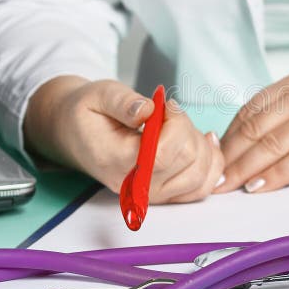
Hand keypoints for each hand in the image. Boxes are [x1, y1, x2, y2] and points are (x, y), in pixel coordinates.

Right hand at [24, 77, 224, 202]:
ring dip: (200, 144)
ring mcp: (152, 193)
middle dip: (187, 129)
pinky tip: (204, 141)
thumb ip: (122, 102)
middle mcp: (136, 185)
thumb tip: (147, 110)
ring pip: (201, 175)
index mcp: (116, 161)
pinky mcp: (166, 193)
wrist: (77, 133)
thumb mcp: (98, 94)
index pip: (162, 154)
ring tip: (180, 125)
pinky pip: (202, 187)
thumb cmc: (89, 113)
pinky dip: (211, 163)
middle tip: (169, 112)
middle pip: (187, 161)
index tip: (167, 105)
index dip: (176, 125)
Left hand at [216, 59, 288, 192]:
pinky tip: (260, 187)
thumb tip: (264, 135)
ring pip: (269, 146)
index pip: (250, 110)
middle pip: (253, 129)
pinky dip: (275, 176)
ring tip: (226, 188)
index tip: (215, 156)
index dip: (227, 137)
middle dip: (227, 157)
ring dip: (243, 171)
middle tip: (210, 178)